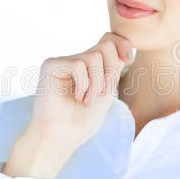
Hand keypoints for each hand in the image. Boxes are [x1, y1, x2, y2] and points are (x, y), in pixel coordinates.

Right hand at [3, 32, 133, 178]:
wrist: (61, 138)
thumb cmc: (81, 121)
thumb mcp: (106, 92)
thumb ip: (113, 69)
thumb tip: (124, 47)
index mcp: (88, 66)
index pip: (108, 40)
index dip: (122, 44)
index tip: (128, 60)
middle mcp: (74, 59)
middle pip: (105, 45)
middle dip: (111, 71)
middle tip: (101, 93)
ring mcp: (61, 61)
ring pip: (94, 56)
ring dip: (96, 83)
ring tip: (86, 100)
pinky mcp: (51, 65)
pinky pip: (78, 65)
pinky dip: (83, 85)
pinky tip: (76, 97)